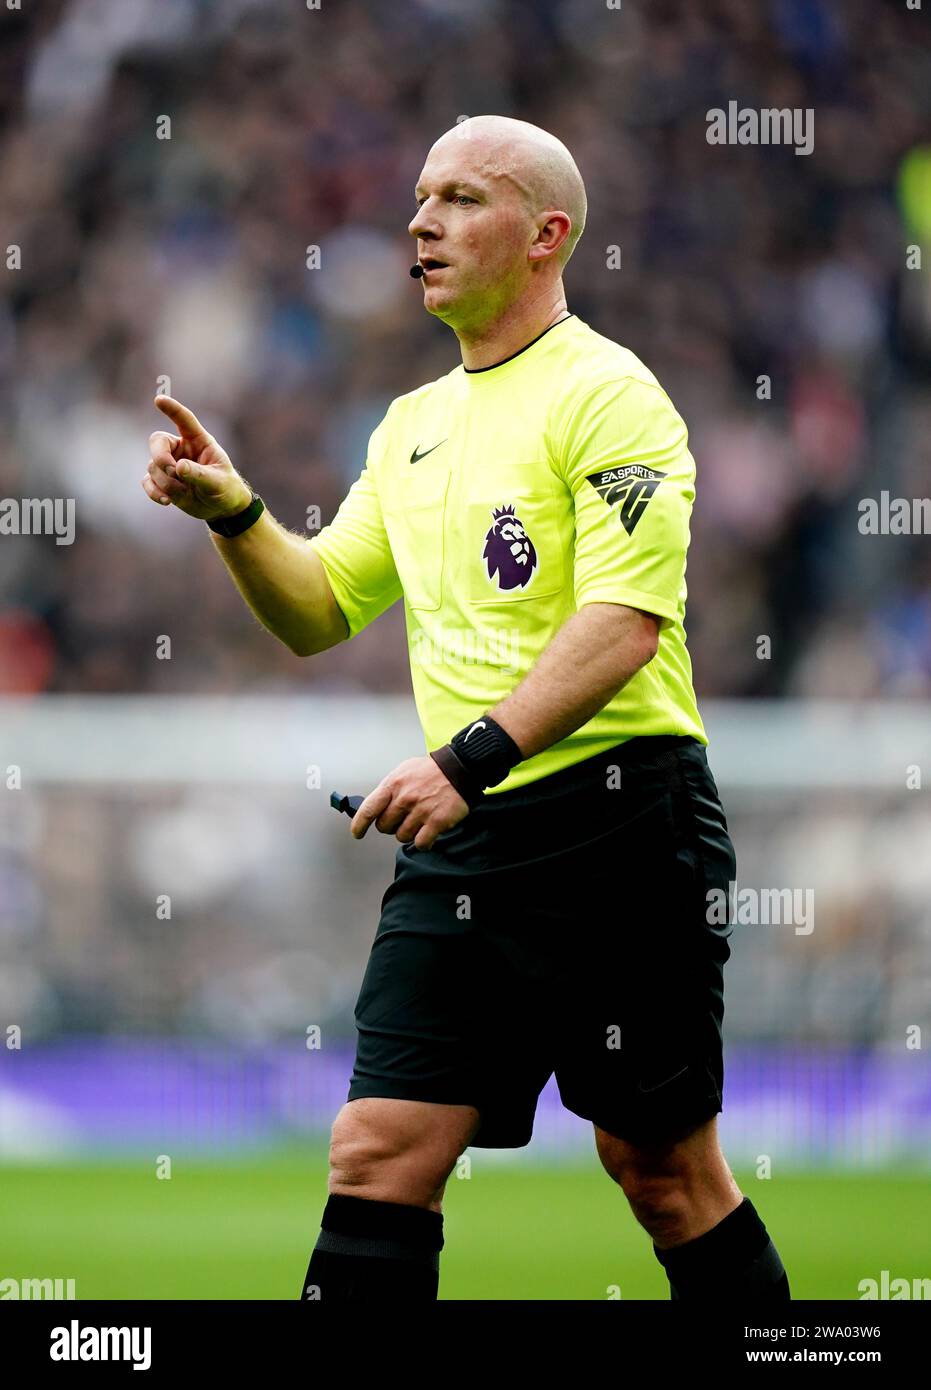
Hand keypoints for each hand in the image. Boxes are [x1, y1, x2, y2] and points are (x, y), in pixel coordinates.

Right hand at [143, 395, 251, 521]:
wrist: (221, 508)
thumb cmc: (225, 488)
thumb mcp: (217, 481)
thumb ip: (199, 474)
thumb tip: (178, 467)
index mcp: (199, 441)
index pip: (184, 420)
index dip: (172, 409)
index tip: (159, 400)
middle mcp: (181, 449)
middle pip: (157, 441)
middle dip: (160, 456)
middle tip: (172, 471)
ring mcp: (170, 464)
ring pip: (154, 466)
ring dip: (166, 482)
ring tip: (184, 492)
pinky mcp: (162, 481)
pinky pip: (148, 481)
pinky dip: (154, 491)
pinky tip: (166, 501)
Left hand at [351, 756, 471, 849]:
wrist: (459, 768)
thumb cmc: (431, 770)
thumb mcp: (403, 771)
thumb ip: (389, 789)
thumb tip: (376, 806)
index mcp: (393, 785)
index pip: (368, 809)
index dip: (359, 825)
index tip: (357, 833)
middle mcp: (405, 799)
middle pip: (385, 827)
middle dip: (390, 826)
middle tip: (401, 819)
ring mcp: (421, 811)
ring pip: (402, 837)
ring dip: (408, 833)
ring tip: (418, 822)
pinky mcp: (436, 822)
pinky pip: (421, 843)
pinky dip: (423, 843)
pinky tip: (427, 834)